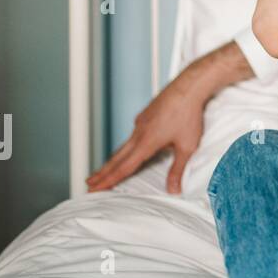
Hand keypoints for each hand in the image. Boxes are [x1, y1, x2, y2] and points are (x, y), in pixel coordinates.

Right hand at [85, 57, 217, 193]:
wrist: (188, 88)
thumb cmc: (188, 114)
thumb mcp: (187, 147)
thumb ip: (178, 170)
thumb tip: (174, 189)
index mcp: (146, 143)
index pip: (124, 167)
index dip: (108, 181)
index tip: (95, 189)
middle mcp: (139, 133)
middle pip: (116, 158)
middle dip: (102, 173)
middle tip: (89, 183)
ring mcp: (140, 123)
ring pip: (123, 146)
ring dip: (112, 160)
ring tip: (103, 170)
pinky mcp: (145, 116)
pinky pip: (131, 135)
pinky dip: (124, 146)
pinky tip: (127, 148)